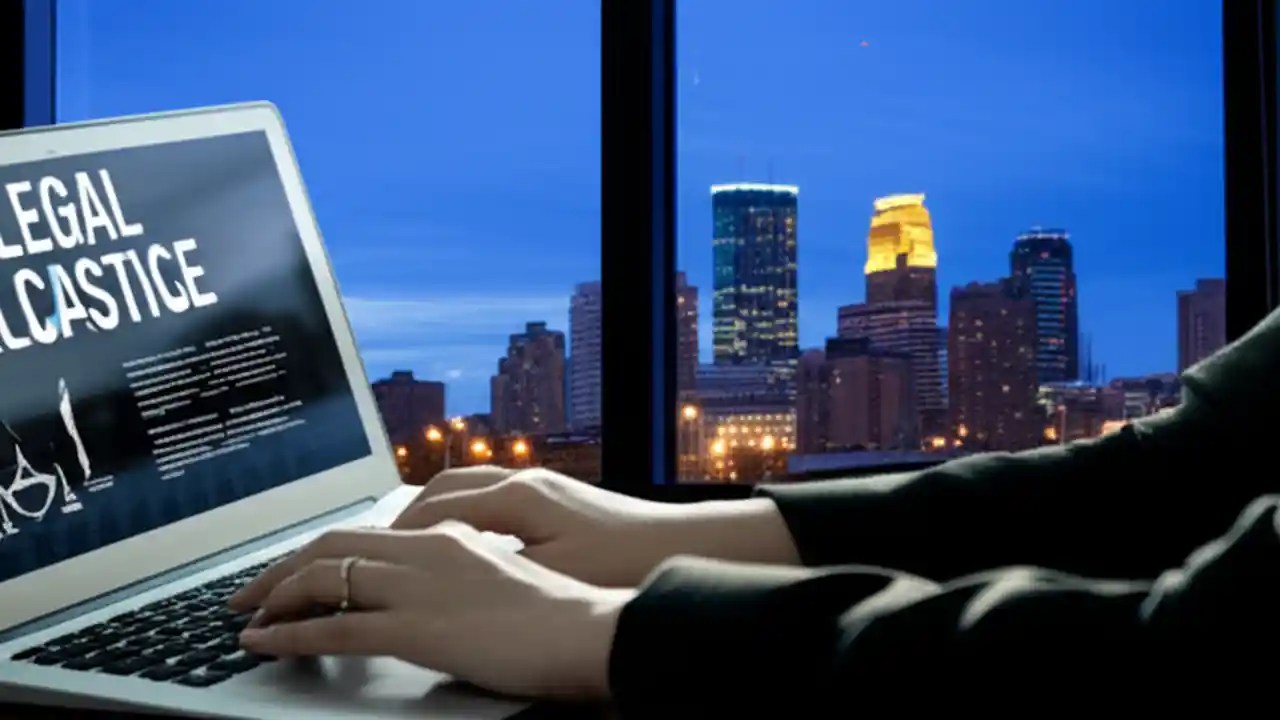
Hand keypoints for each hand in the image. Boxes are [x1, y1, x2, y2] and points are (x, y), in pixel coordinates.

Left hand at [227, 521, 633, 700]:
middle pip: (331, 544)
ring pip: (323, 576)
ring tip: (247, 617)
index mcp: (449, 537)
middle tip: (248, 592)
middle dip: (280, 567)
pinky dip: (290, 634)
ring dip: (275, 596)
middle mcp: (426, 549)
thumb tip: (437, 602)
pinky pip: (335, 628)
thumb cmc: (560, 617)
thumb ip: (465, 581)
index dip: (320, 552)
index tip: (295, 573)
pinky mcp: (415, 627)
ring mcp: (418, 585)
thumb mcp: (505, 583)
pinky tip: (265, 643)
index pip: (366, 535)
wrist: (588, 633)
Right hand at [390, 466, 800, 586]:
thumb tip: (444, 568)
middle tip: (376, 544)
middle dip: (405, 513)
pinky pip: (491, 495)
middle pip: (445, 486)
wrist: (680, 545)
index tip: (368, 555)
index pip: (435, 506)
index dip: (395, 533)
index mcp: (517, 496)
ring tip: (407, 539)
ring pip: (468, 486)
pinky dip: (463, 511)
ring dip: (433, 508)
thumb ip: (491, 567)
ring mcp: (542, 486)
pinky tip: (461, 537)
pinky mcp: (557, 498)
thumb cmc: (622, 562)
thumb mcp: (549, 573)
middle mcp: (525, 481)